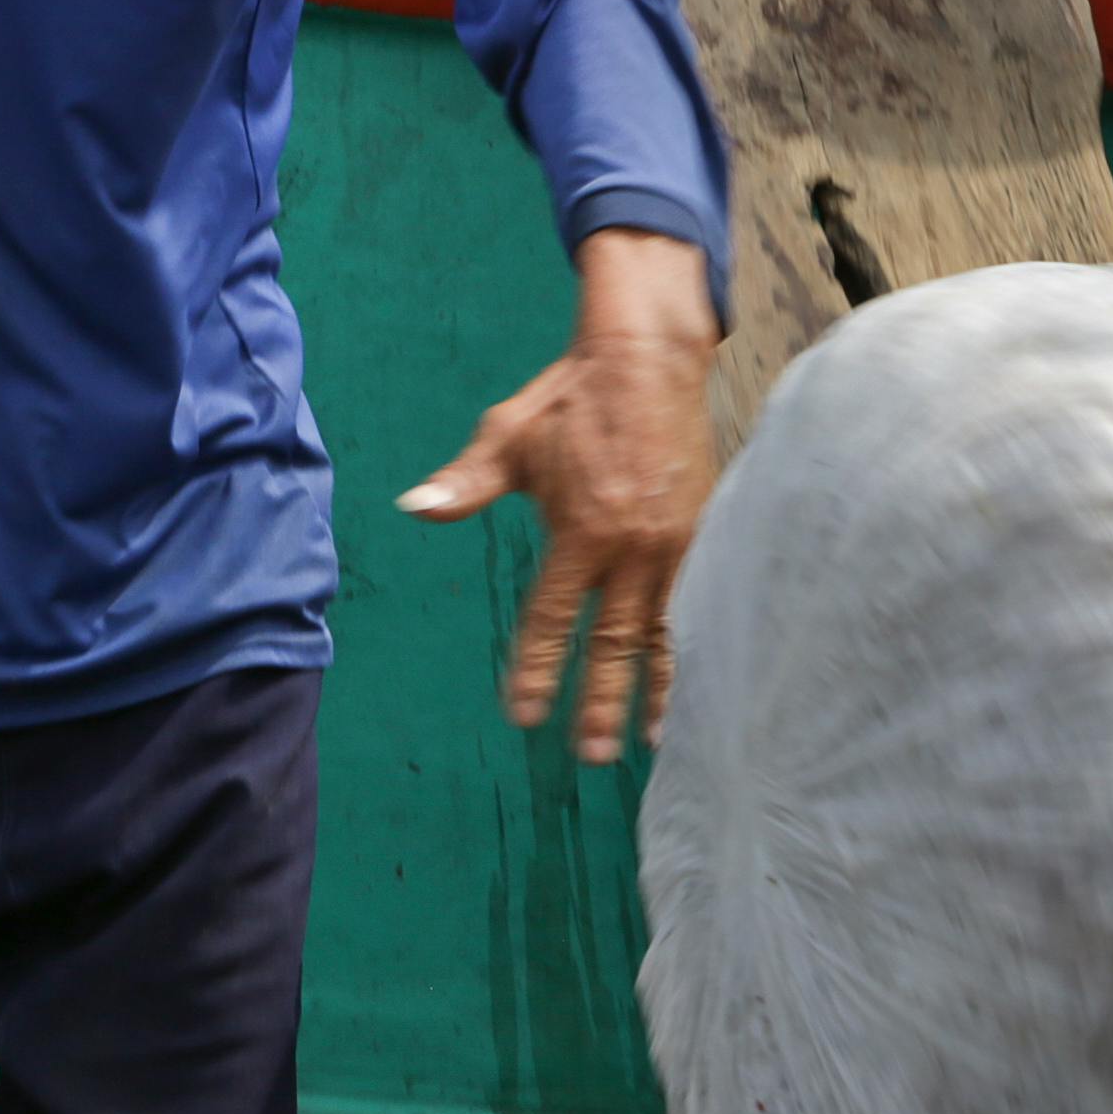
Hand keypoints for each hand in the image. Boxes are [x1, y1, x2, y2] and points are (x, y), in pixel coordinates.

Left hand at [398, 229, 718, 762]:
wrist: (648, 358)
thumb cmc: (570, 399)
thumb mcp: (509, 435)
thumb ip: (466, 483)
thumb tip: (413, 508)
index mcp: (581, 528)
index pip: (551, 618)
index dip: (536, 670)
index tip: (524, 715)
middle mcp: (631, 545)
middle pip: (614, 642)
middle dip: (601, 702)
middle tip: (590, 755)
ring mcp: (673, 541)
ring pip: (662, 631)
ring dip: (652, 688)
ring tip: (646, 740)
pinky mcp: (700, 531)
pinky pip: (693, 602)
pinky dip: (687, 645)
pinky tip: (688, 678)